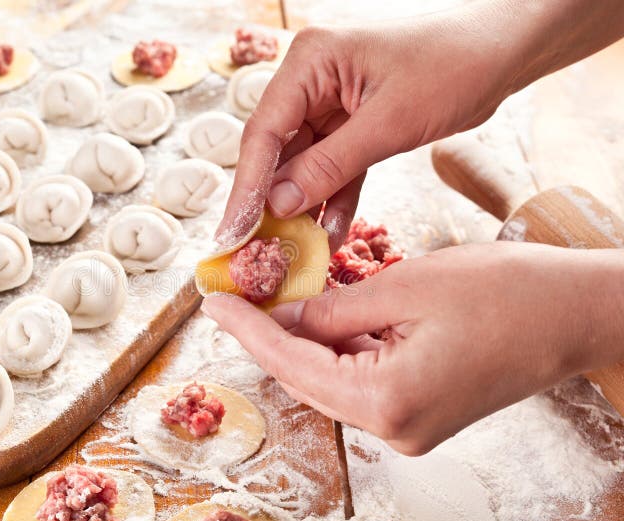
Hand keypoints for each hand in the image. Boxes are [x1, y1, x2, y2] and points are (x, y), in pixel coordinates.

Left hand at [201, 242, 623, 454]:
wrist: (575, 314)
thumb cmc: (506, 294)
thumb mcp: (406, 286)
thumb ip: (334, 306)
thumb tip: (286, 314)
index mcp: (387, 401)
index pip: (292, 364)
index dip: (248, 330)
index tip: (213, 303)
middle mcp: (394, 428)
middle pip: (308, 378)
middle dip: (272, 335)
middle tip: (236, 297)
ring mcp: (409, 426)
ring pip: (333, 379)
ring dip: (305, 340)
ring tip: (273, 298)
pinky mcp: (420, 412)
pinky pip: (362, 379)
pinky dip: (339, 348)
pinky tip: (323, 314)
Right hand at [216, 9, 520, 250]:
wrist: (503, 50)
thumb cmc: (454, 66)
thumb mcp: (390, 123)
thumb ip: (330, 165)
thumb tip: (278, 204)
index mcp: (310, 62)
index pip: (264, 131)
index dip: (247, 186)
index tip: (235, 232)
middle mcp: (312, 80)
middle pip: (277, 150)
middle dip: (271, 201)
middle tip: (257, 251)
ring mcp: (332, 101)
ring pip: (304, 163)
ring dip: (304, 206)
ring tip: (294, 250)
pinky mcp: (354, 122)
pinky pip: (336, 167)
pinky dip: (336, 198)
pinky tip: (330, 233)